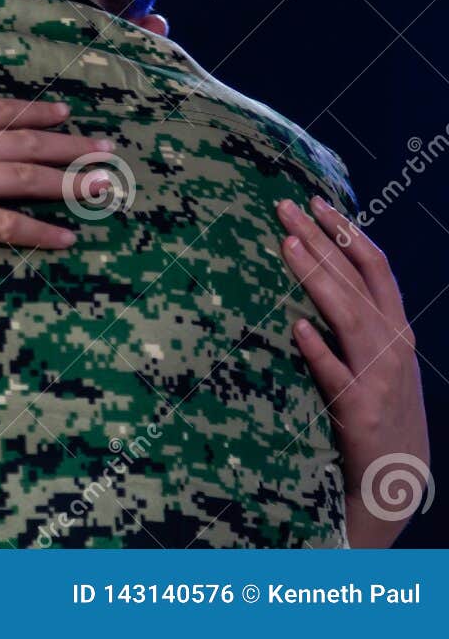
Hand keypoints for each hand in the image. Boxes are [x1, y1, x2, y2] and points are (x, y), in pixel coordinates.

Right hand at [0, 60, 114, 254]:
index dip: (35, 112)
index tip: (65, 112)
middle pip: (27, 143)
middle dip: (70, 146)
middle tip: (106, 149)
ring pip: (28, 179)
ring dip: (70, 183)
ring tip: (104, 187)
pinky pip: (6, 225)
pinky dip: (40, 231)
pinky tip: (68, 238)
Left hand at [277, 196, 428, 546]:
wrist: (397, 479)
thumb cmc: (381, 410)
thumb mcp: (379, 358)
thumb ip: (357, 320)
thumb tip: (320, 276)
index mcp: (396, 329)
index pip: (374, 268)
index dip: (347, 233)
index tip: (314, 202)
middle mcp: (392, 346)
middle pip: (356, 282)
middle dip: (321, 241)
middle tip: (284, 208)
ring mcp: (378, 377)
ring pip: (348, 317)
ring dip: (316, 279)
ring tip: (286, 246)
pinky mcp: (360, 411)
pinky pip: (337, 376)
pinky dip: (319, 350)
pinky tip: (297, 328)